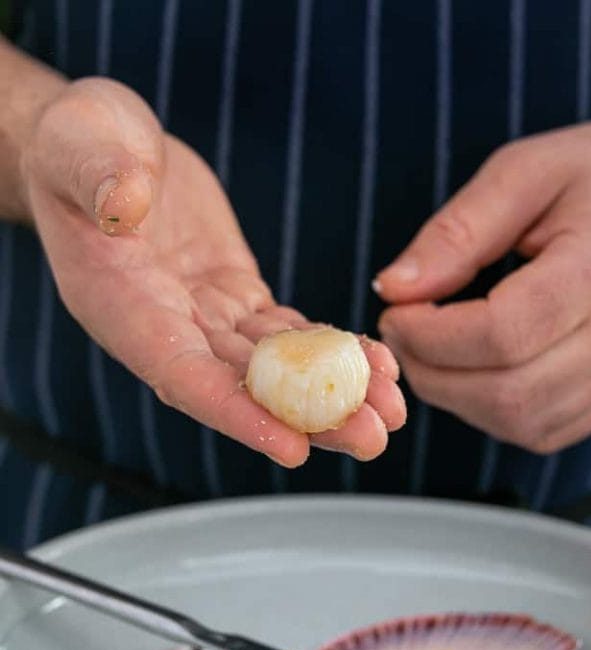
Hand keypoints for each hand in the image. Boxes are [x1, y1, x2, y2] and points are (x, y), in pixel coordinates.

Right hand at [21, 78, 404, 466]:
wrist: (108, 146)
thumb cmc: (78, 143)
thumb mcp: (79, 144)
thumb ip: (97, 176)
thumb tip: (123, 201)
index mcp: (123, 308)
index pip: (183, 377)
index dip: (237, 414)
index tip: (292, 446)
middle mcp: (170, 329)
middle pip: (244, 389)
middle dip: (310, 417)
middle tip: (373, 438)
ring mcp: (208, 318)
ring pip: (278, 369)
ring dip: (335, 392)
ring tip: (393, 409)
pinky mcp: (239, 299)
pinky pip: (290, 333)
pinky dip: (332, 348)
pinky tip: (378, 364)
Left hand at [375, 106, 590, 453]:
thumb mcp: (528, 170)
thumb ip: (456, 232)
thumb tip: (394, 288)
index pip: (502, 333)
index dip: (431, 336)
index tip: (397, 312)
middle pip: (508, 393)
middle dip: (434, 375)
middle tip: (406, 337)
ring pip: (523, 423)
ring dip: (459, 399)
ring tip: (437, 353)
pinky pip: (546, 431)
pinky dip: (495, 413)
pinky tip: (479, 373)